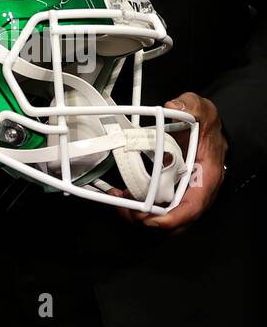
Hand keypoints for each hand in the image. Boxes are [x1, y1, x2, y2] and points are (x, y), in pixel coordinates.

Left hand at [111, 92, 226, 233]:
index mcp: (207, 177)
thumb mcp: (202, 110)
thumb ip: (191, 105)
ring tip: (120, 201)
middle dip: (150, 221)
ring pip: (164, 216)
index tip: (151, 220)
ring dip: (141, 214)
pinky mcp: (172, 189)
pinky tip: (123, 194)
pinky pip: (157, 205)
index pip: (193, 207)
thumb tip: (175, 106)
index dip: (173, 218)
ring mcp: (183, 192)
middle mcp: (196, 190)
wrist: (206, 128)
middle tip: (128, 211)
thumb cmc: (206, 125)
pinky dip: (140, 205)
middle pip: (176, 221)